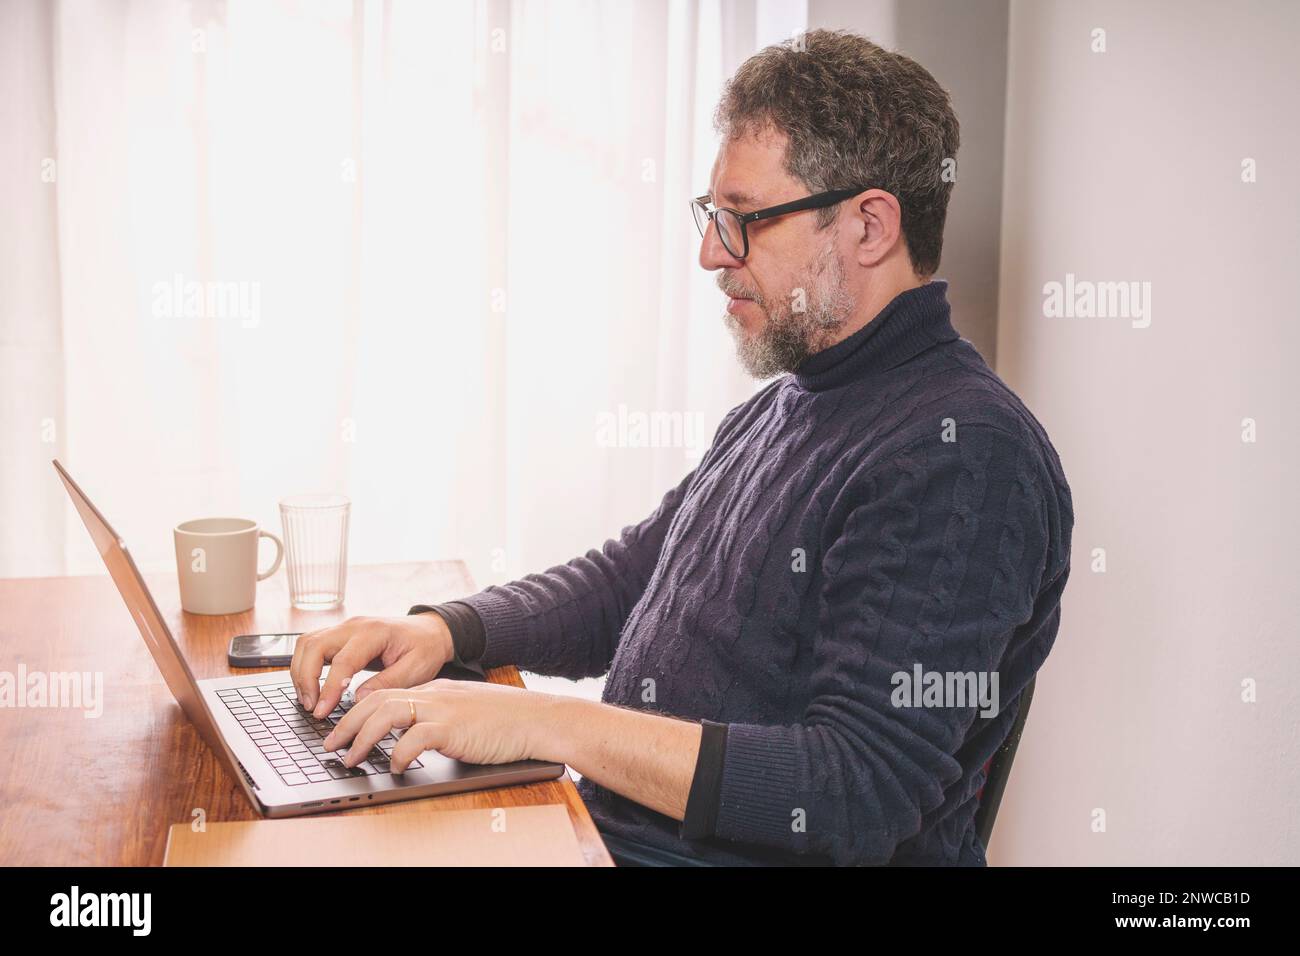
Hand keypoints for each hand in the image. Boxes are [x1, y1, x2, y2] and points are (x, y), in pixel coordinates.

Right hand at [290, 614, 453, 717]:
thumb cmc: (425, 648)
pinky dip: (305, 665)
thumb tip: (357, 700)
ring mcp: (345, 627)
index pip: (342, 660)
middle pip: (313, 645)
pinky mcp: (340, 634)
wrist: (430, 631)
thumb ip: (387, 683)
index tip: (322, 712)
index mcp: (374, 632)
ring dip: (300, 671)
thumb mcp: (416, 669)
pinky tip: (311, 687)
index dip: (330, 688)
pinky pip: (312, 645)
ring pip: (307, 642)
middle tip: (311, 707)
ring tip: (308, 700)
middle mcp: (354, 625)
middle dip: (305, 678)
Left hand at [322, 680, 556, 769]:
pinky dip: (399, 754)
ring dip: (362, 738)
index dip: (356, 712)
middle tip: (330, 745)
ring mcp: (442, 708)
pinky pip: (414, 738)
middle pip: (376, 700)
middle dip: (347, 723)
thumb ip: (438, 720)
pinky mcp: (453, 727)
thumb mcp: (465, 714)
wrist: (537, 719)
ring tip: (351, 758)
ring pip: (387, 714)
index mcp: (434, 690)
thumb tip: (412, 742)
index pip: (384, 694)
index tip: (341, 731)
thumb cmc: (506, 722)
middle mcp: (433, 694)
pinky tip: (395, 767)